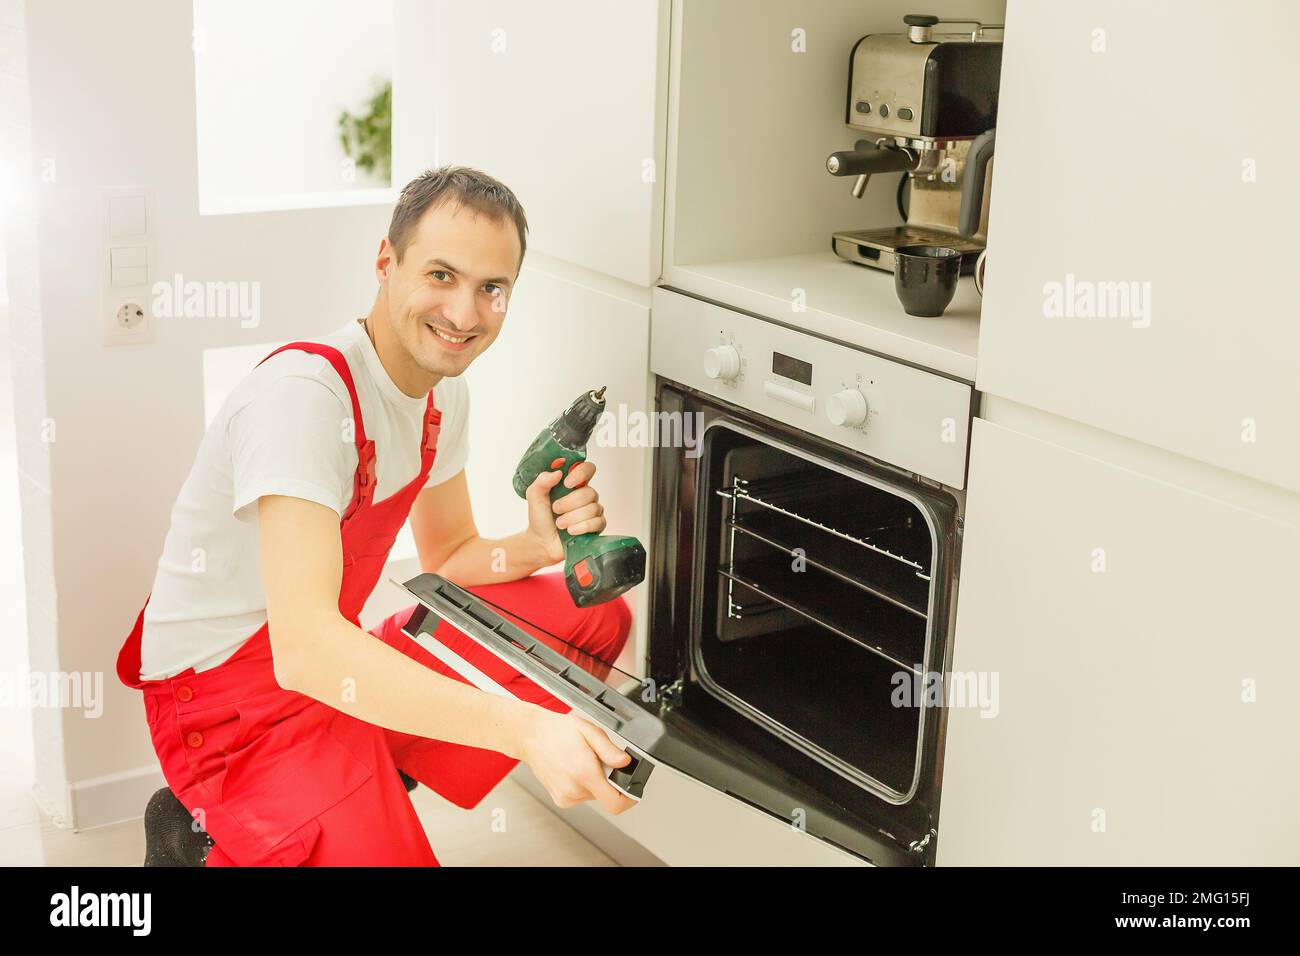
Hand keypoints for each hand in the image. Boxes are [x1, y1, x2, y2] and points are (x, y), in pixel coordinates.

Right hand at [516, 709, 635, 814]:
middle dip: (607, 779)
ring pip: (594, 795)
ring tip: (581, 761)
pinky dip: (583, 784)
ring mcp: (566, 797)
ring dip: (594, 780)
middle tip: (596, 760)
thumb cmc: (557, 731)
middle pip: (606, 795)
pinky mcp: (561, 799)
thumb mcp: (589, 731)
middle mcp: (574, 789)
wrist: (531, 736)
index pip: (615, 803)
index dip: (628, 799)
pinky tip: (573, 768)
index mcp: (584, 773)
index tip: (631, 789)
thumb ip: (609, 749)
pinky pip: (582, 795)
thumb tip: (625, 763)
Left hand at [524, 460, 605, 564]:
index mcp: (573, 484)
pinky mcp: (597, 526)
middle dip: (569, 503)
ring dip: (572, 517)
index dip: (581, 473)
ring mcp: (593, 511)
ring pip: (592, 508)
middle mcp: (586, 495)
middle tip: (556, 509)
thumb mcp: (534, 496)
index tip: (567, 483)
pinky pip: (597, 523)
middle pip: (589, 492)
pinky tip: (571, 530)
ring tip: (560, 523)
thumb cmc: (540, 518)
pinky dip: (581, 527)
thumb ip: (542, 480)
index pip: (587, 469)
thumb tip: (557, 473)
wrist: (542, 542)